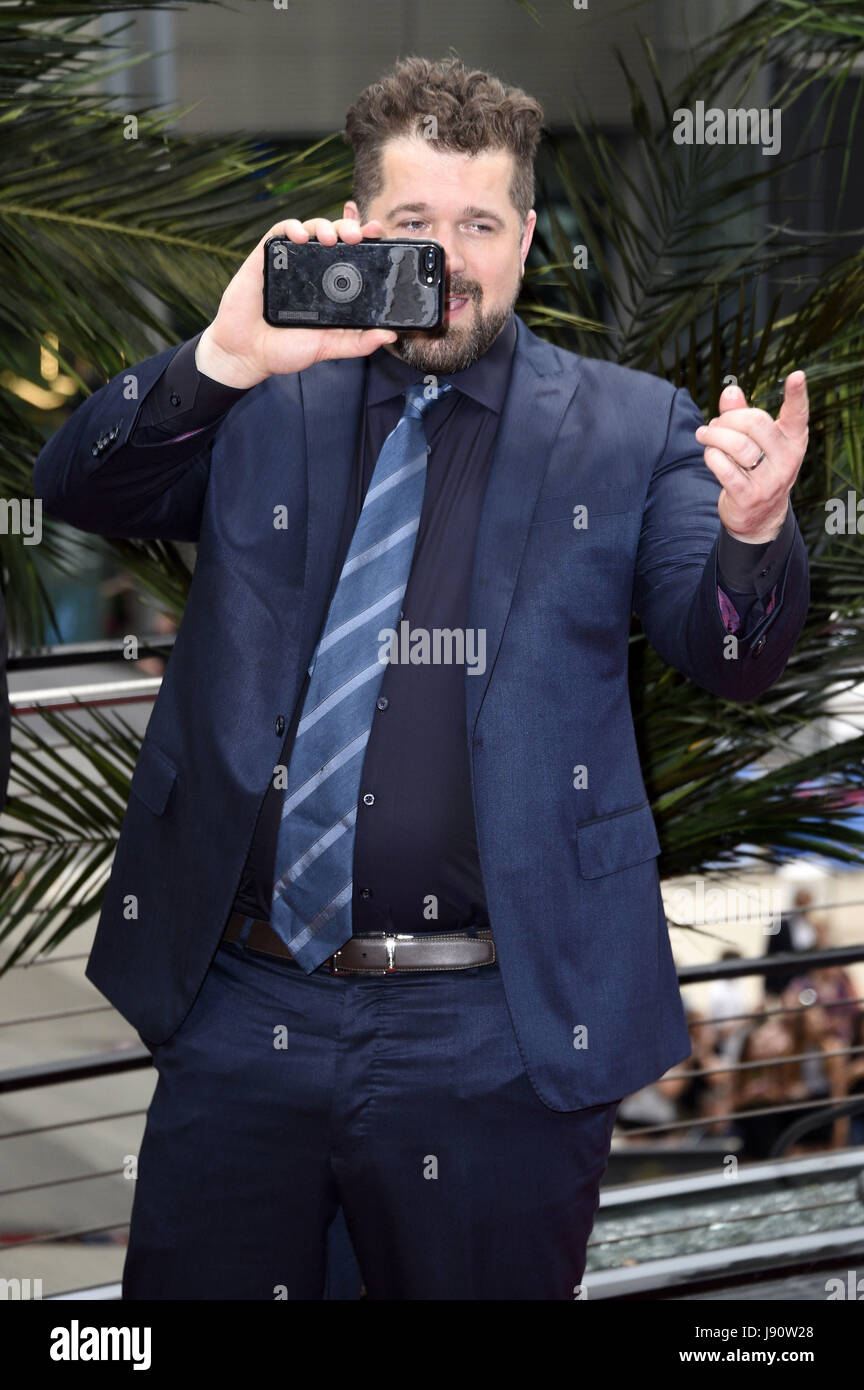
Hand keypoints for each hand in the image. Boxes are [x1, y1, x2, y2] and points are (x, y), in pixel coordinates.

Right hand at [195, 216, 397, 388]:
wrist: (247, 355)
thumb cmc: (286, 349)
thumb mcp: (329, 347)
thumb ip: (358, 342)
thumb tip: (390, 336)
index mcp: (330, 285)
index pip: (353, 255)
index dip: (368, 241)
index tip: (381, 234)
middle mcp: (312, 269)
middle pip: (335, 236)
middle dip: (349, 228)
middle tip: (359, 235)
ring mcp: (289, 261)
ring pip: (311, 228)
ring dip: (324, 225)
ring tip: (333, 238)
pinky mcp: (266, 257)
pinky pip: (279, 232)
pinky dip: (292, 228)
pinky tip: (301, 235)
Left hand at [694, 371, 808, 541]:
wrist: (759, 517)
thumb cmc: (756, 468)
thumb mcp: (756, 441)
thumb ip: (742, 414)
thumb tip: (731, 390)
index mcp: (794, 441)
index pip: (798, 415)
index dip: (798, 395)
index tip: (797, 376)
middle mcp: (787, 460)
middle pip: (755, 423)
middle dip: (728, 418)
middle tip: (715, 424)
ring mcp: (769, 480)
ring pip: (737, 444)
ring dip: (714, 435)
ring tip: (704, 435)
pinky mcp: (748, 496)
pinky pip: (723, 467)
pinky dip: (711, 456)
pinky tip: (710, 455)